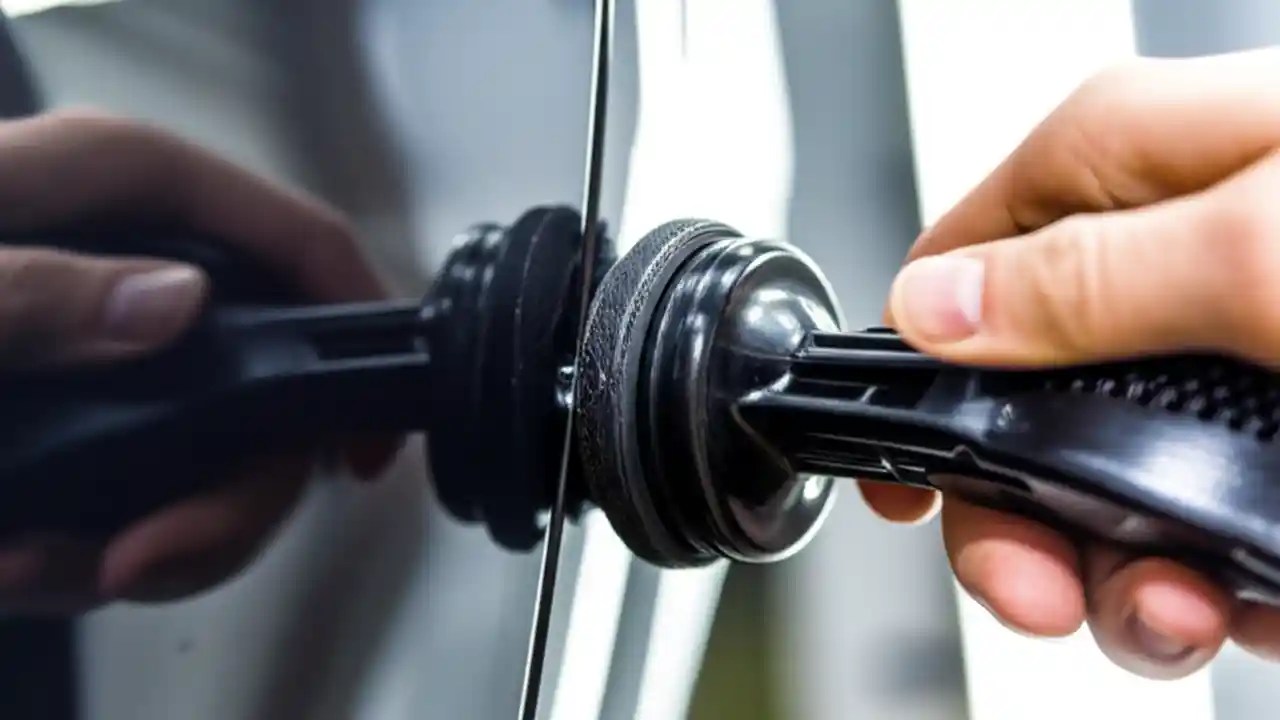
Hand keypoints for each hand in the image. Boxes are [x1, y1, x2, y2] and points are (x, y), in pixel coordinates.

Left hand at [0, 109, 398, 612]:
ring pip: (211, 447)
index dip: (351, 338)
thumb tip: (171, 305)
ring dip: (149, 534)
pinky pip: (144, 478)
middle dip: (227, 493)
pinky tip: (30, 557)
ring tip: (48, 567)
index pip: (296, 242)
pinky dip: (97, 541)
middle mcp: (126, 257)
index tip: (362, 444)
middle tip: (150, 558)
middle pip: (266, 378)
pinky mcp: (81, 399)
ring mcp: (104, 334)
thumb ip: (34, 289)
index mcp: (114, 186)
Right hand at [867, 48, 1279, 678]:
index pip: (959, 265)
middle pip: (1023, 394)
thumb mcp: (1268, 251)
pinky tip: (1249, 602)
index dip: (924, 376)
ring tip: (1176, 611)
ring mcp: (1235, 348)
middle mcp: (1178, 252)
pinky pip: (1210, 517)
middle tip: (1042, 582)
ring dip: (1124, 570)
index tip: (915, 481)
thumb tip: (934, 306)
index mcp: (1139, 167)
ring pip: (1111, 476)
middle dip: (1025, 510)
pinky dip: (1219, 583)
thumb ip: (1081, 282)